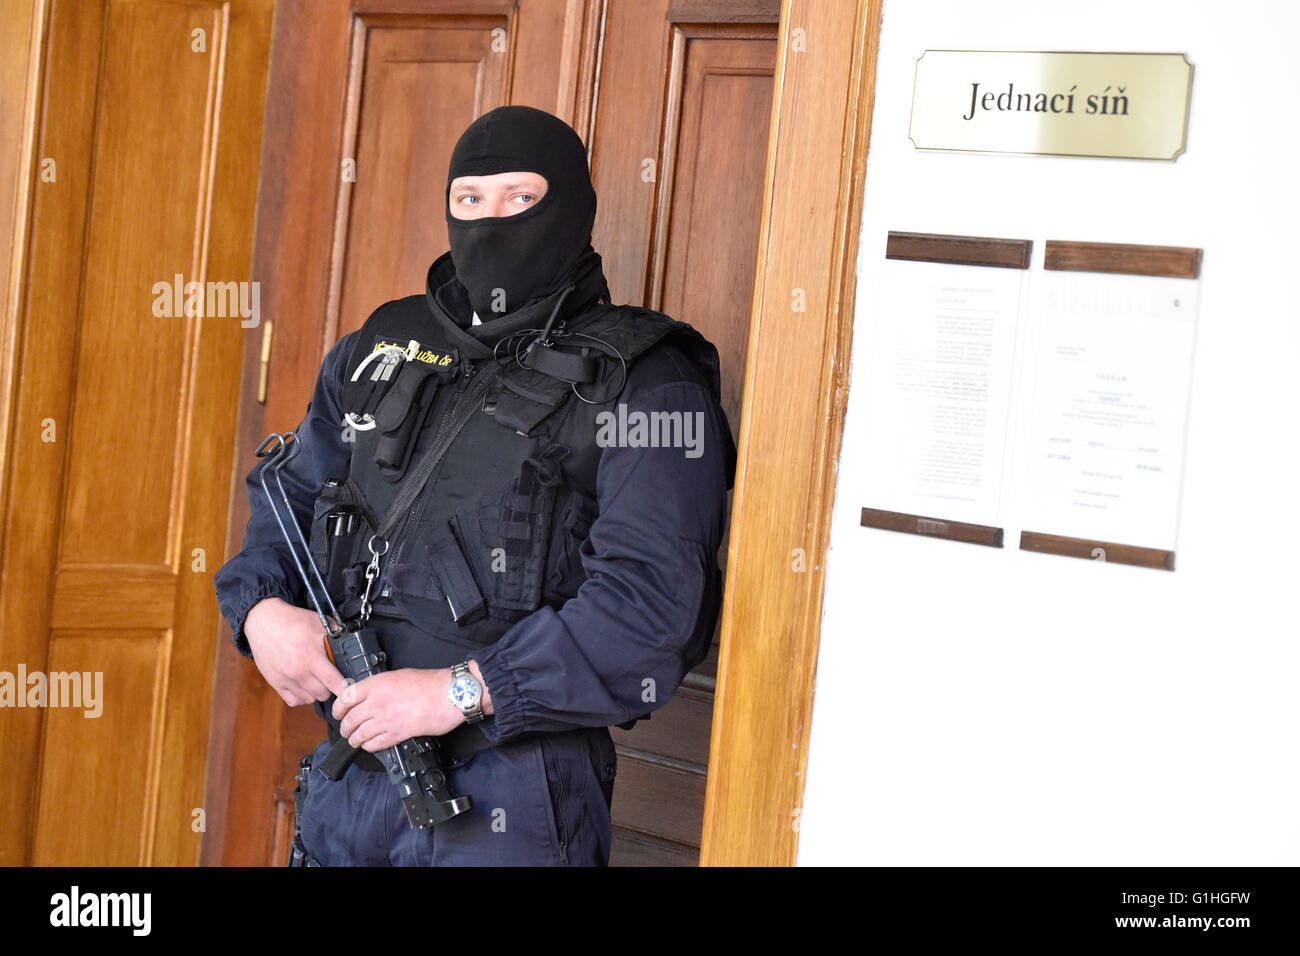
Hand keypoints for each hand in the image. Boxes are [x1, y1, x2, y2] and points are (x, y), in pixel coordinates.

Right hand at [244, 597, 347, 705]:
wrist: (264, 622)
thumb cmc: (292, 621)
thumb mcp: (319, 623)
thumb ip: (337, 634)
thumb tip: (352, 643)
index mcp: (311, 657)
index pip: (333, 682)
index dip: (345, 688)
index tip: (352, 690)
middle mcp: (298, 671)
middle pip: (323, 694)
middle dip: (331, 687)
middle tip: (332, 678)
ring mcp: (285, 679)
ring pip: (309, 699)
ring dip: (316, 692)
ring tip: (317, 680)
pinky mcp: (276, 683)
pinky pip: (294, 701)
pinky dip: (302, 696)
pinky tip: (305, 685)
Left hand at [332, 668, 464, 750]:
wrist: (446, 695)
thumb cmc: (428, 683)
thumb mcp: (398, 676)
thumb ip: (380, 686)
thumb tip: (369, 695)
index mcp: (375, 685)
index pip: (345, 698)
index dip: (338, 708)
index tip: (338, 713)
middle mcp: (376, 703)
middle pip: (350, 719)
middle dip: (345, 727)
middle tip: (346, 730)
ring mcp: (385, 720)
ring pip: (359, 734)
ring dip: (354, 739)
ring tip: (354, 740)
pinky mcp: (396, 734)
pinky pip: (374, 744)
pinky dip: (368, 746)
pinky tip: (368, 745)